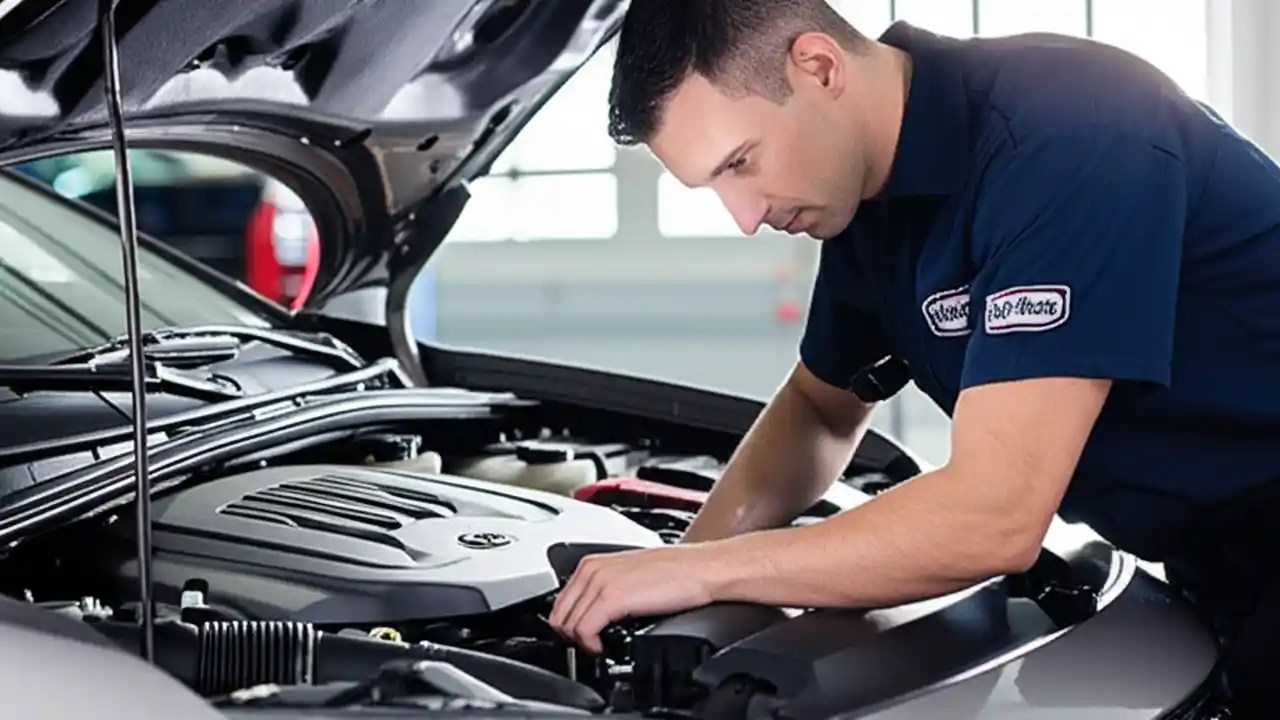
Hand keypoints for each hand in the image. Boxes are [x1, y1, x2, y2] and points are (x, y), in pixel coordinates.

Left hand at [548, 545, 719, 652]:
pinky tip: (604, 647)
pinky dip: (590, 645)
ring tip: (599, 646)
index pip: (560, 601)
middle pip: (559, 615)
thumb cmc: (675, 573)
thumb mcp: (629, 576)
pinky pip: (584, 630)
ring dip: (580, 643)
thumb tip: (592, 613)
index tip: (583, 637)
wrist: (701, 569)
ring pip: (568, 625)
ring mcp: (601, 582)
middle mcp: (592, 570)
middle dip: (571, 636)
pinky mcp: (612, 598)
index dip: (568, 625)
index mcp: (593, 563)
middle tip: (591, 645)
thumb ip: (605, 588)